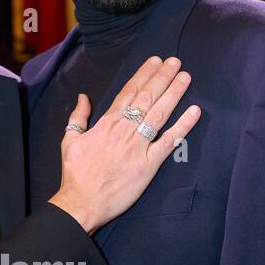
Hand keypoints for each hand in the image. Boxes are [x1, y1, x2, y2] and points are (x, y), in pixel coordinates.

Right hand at [49, 55, 200, 233]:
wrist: (81, 203)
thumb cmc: (75, 175)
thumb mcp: (69, 140)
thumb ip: (78, 117)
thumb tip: (83, 97)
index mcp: (106, 124)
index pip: (129, 92)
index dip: (144, 74)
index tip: (155, 61)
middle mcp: (123, 131)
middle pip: (146, 97)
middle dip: (162, 77)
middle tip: (175, 61)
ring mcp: (137, 147)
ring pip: (158, 113)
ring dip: (174, 93)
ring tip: (185, 77)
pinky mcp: (148, 165)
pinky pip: (168, 142)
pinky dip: (183, 126)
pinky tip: (194, 112)